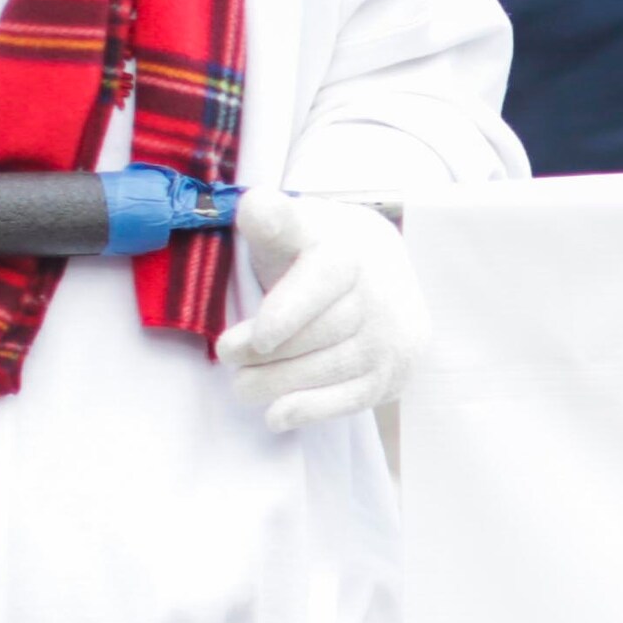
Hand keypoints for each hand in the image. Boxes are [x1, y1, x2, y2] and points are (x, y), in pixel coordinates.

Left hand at [219, 192, 426, 431]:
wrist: (381, 273)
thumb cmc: (318, 252)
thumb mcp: (295, 226)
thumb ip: (272, 218)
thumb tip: (256, 207)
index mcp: (351, 249)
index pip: (321, 280)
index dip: (288, 311)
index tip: (258, 337)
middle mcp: (382, 291)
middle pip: (318, 333)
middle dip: (266, 353)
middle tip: (228, 356)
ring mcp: (394, 335)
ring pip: (330, 368)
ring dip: (278, 383)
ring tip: (243, 386)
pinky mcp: (395, 372)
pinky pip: (351, 398)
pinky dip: (310, 410)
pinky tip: (276, 415)